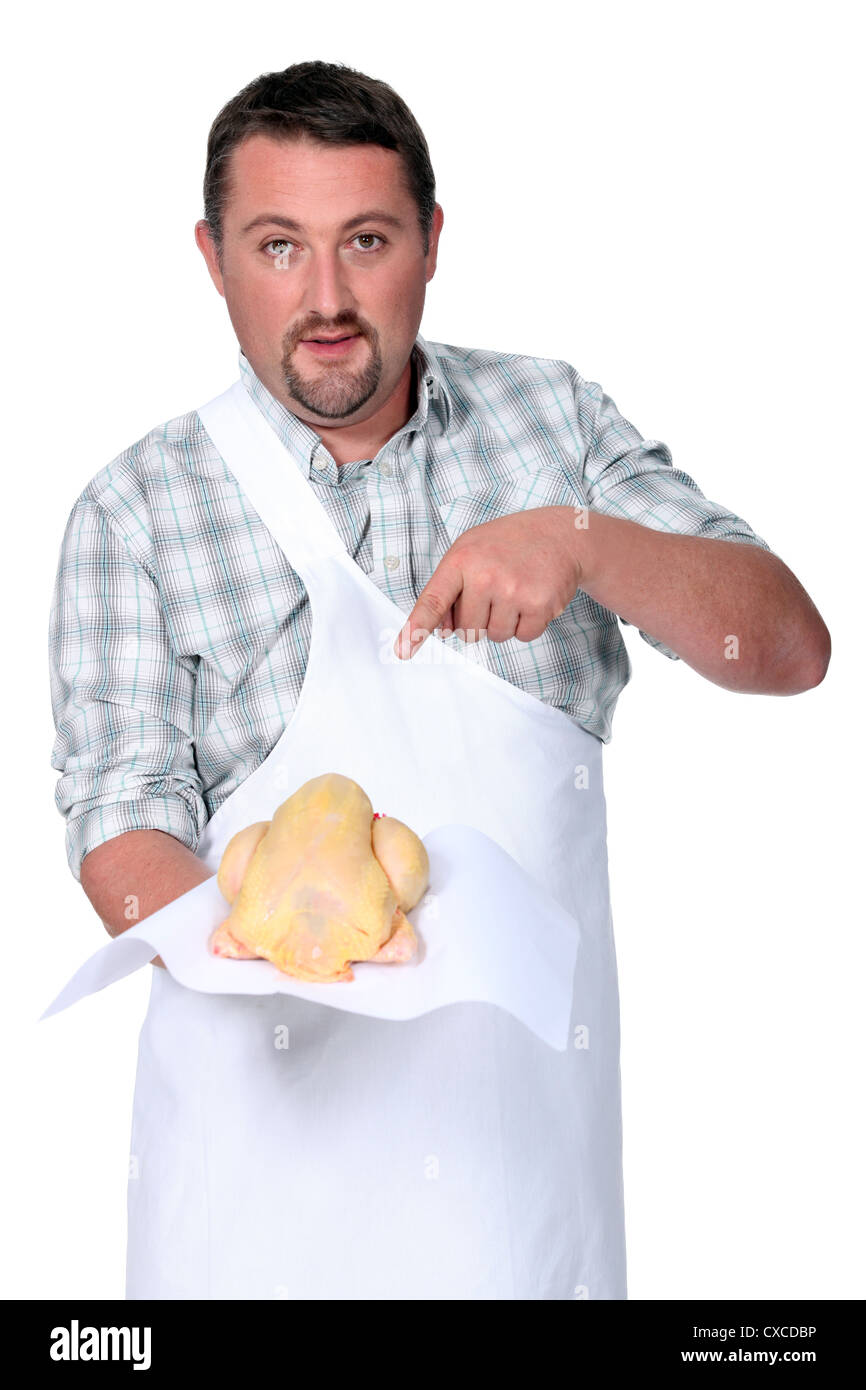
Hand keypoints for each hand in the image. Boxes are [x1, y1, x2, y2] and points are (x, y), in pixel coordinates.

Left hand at [394, 505, 586, 658]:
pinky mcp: (540, 604)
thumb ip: (450, 589)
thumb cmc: (508, 545)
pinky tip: (533, 598)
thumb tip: (440, 631)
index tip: (403, 650)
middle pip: (468, 630)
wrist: (561, 535)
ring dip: (505, 622)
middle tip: (497, 591)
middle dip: (480, 620)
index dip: (417, 628)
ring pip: (496, 637)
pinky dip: (528, 625)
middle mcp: (485, 575)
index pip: (433, 601)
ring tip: (516, 591)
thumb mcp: (471, 552)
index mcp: (461, 560)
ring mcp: (513, 590)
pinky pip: (523, 637)